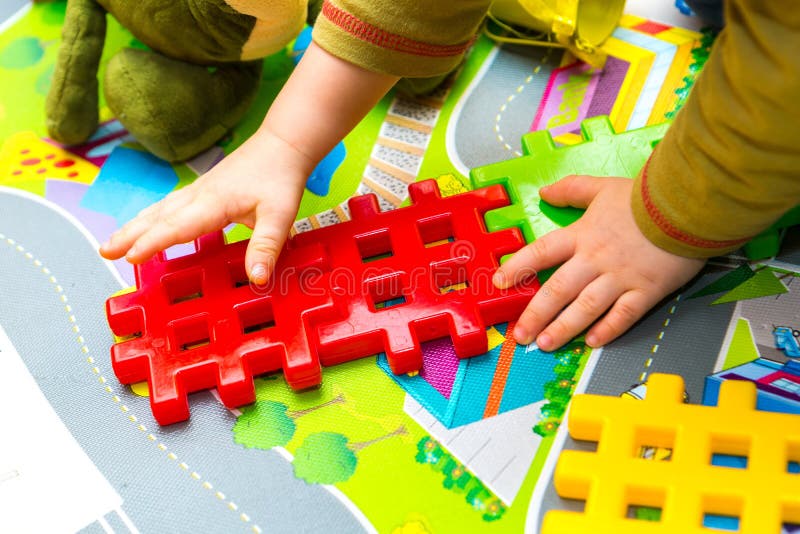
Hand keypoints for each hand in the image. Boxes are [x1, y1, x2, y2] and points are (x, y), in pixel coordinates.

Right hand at [99, 130, 309, 283]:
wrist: (283, 144)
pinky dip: (152, 217)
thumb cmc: (280, 178)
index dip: (152, 243)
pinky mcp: (204, 189)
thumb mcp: (280, 216)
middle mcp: (200, 195)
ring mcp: (199, 190)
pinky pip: (170, 205)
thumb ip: (266, 246)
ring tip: (113, 243)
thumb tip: (256, 278)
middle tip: (104, 252)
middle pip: (158, 216)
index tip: (130, 258)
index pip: (176, 226)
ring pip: (160, 209)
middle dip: (129, 235)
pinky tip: (147, 224)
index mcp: (213, 203)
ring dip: (135, 226)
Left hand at [493, 175, 705, 350]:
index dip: (518, 268)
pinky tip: (592, 343)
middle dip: (535, 314)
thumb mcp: (602, 187)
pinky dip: (607, 330)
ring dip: (562, 328)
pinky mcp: (646, 291)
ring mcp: (620, 278)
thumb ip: (572, 190)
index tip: (500, 283)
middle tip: (519, 334)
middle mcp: (594, 260)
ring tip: (545, 344)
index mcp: (581, 235)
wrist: (687, 204)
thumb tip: (544, 192)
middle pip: (557, 290)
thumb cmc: (645, 196)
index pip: (541, 253)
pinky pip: (623, 316)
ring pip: (584, 308)